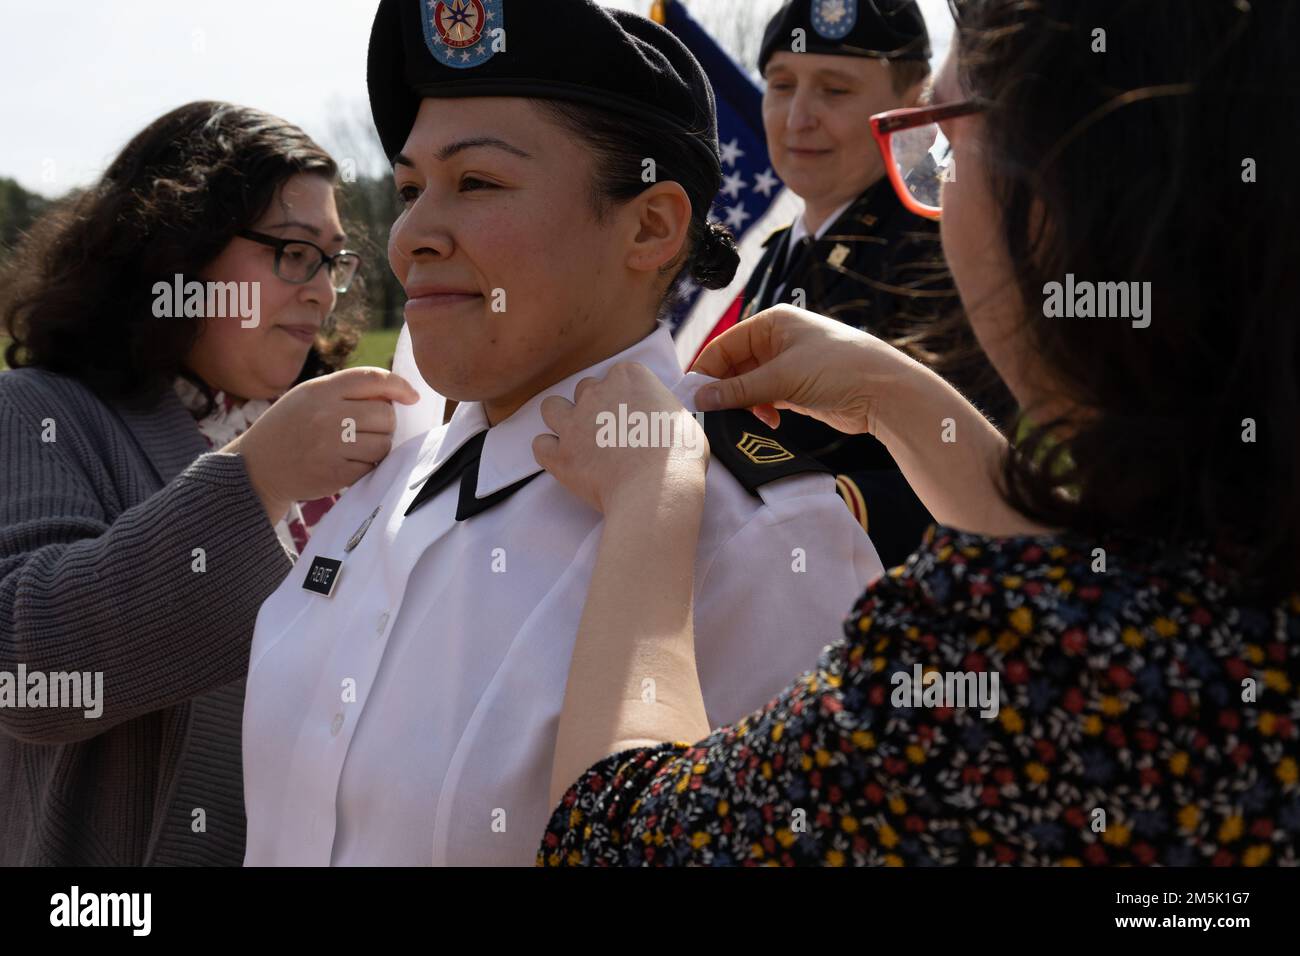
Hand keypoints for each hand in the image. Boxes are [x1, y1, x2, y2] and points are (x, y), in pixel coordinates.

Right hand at [224, 366, 420, 520]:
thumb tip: (396, 395)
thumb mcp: (308, 396)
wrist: (256, 467)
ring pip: (383, 443)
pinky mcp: (335, 473)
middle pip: (384, 414)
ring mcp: (330, 446)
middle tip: (368, 429)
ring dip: (378, 446)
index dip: (399, 386)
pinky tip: (347, 462)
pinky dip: (366, 466)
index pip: (372, 378)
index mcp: (320, 390)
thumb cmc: (290, 427)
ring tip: (356, 446)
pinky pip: (371, 466)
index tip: (412, 397)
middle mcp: (326, 415)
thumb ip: (345, 390)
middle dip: (385, 423)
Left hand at [532, 362, 708, 515]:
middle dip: (595, 407)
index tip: (633, 413)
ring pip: (551, 407)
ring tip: (577, 439)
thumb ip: (661, 409)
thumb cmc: (679, 457)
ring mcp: (574, 422)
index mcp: (630, 376)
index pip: (618, 375)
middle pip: (586, 389)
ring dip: (561, 420)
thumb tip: (658, 417)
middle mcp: (597, 392)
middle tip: (610, 432)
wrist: (657, 490)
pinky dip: (549, 452)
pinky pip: (540, 445)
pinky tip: (564, 461)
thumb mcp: (682, 418)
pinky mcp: (561, 453)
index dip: (624, 395)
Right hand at [691, 304, 919, 437]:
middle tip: (713, 415)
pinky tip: (769, 421)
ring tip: (746, 421)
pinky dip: (761, 411)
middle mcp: (777, 341)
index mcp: (772, 323)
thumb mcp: (783, 377)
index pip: (724, 345)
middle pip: (734, 367)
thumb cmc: (838, 369)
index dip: (706, 371)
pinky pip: (765, 399)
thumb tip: (699, 399)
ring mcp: (786, 366)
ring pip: (748, 386)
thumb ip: (739, 390)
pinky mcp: (796, 388)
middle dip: (725, 391)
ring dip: (744, 404)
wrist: (885, 392)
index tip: (691, 397)